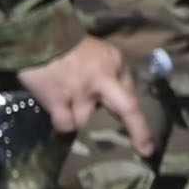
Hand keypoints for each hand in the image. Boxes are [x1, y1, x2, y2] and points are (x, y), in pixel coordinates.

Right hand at [20, 35, 163, 157]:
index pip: (133, 94)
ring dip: (86, 127)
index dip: (142, 120)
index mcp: (116, 65)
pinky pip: (65, 124)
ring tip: (79, 122)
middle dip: (138, 131)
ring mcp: (79, 90)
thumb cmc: (74, 48)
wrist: (39, 37)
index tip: (149, 144)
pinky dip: (64, 125)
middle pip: (127, 108)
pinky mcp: (55, 98)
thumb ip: (117, 76)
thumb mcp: (105, 54)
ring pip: (89, 123)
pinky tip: (62, 120)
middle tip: (146, 151)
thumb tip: (126, 100)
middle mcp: (102, 79)